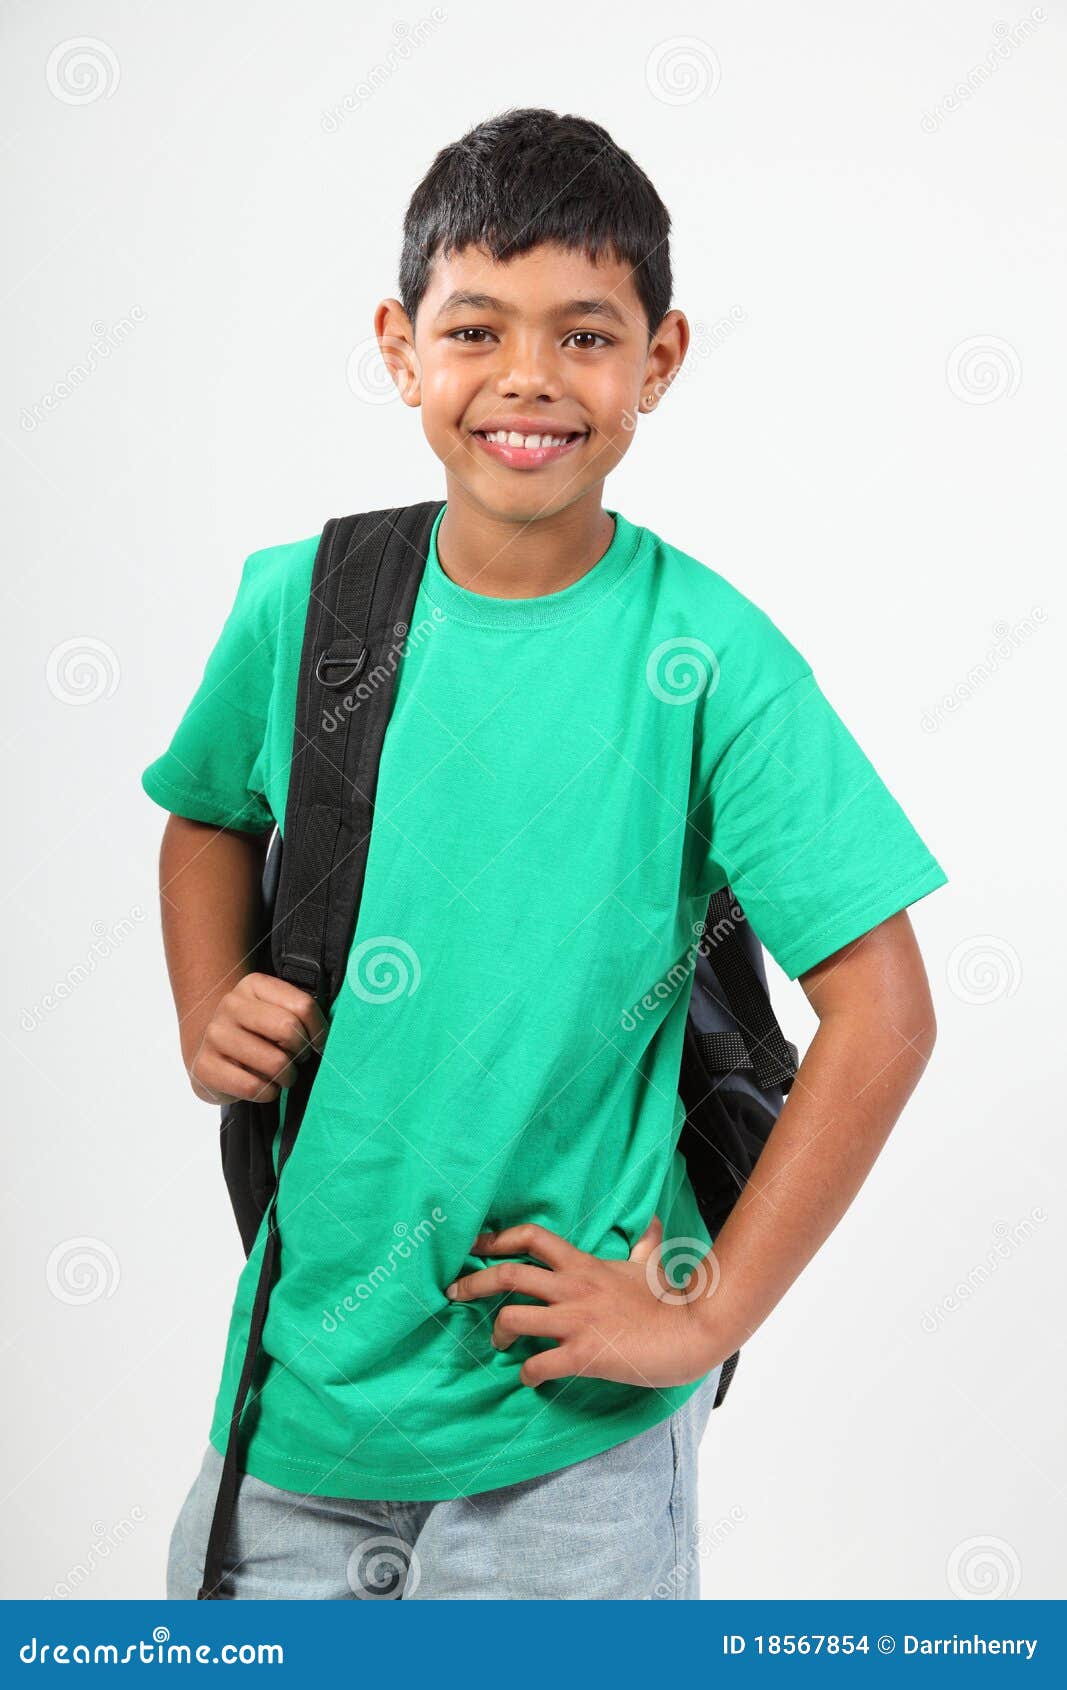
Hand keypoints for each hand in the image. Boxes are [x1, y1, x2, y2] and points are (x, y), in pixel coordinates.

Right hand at [187, 973, 327, 1104]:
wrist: (211, 1052)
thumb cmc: (256, 1034)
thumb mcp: (277, 1013)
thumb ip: (300, 1017)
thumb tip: (326, 1041)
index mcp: (253, 985)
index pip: (303, 1006)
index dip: (319, 1031)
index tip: (317, 1043)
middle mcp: (230, 1004)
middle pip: (289, 1029)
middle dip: (302, 1052)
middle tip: (297, 1060)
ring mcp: (214, 1035)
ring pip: (274, 1062)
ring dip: (287, 1076)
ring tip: (282, 1075)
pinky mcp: (204, 1067)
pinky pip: (254, 1087)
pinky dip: (268, 1093)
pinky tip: (264, 1086)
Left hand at [444, 1220, 723, 1389]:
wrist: (690, 1332)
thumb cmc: (668, 1301)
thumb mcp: (650, 1264)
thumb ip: (643, 1241)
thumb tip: (650, 1221)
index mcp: (583, 1265)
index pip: (532, 1238)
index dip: (498, 1239)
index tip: (474, 1246)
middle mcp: (573, 1288)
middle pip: (508, 1275)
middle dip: (473, 1282)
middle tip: (453, 1292)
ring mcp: (576, 1321)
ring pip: (514, 1318)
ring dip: (499, 1333)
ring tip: (501, 1342)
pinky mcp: (583, 1355)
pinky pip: (538, 1365)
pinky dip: (527, 1374)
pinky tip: (531, 1379)